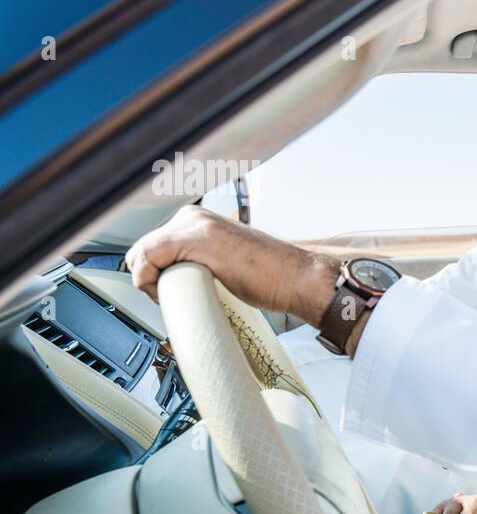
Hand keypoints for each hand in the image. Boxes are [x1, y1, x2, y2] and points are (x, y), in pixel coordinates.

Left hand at [126, 205, 338, 324]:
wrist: (296, 278)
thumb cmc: (270, 278)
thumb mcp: (223, 264)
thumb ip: (199, 262)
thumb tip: (175, 280)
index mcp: (198, 221)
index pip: (152, 247)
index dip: (150, 273)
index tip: (165, 292)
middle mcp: (193, 217)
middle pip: (142, 249)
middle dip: (147, 277)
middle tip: (169, 297)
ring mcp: (194, 225)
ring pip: (142, 254)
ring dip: (148, 281)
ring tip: (174, 296)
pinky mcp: (196, 239)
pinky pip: (149, 258)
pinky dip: (148, 280)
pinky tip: (165, 292)